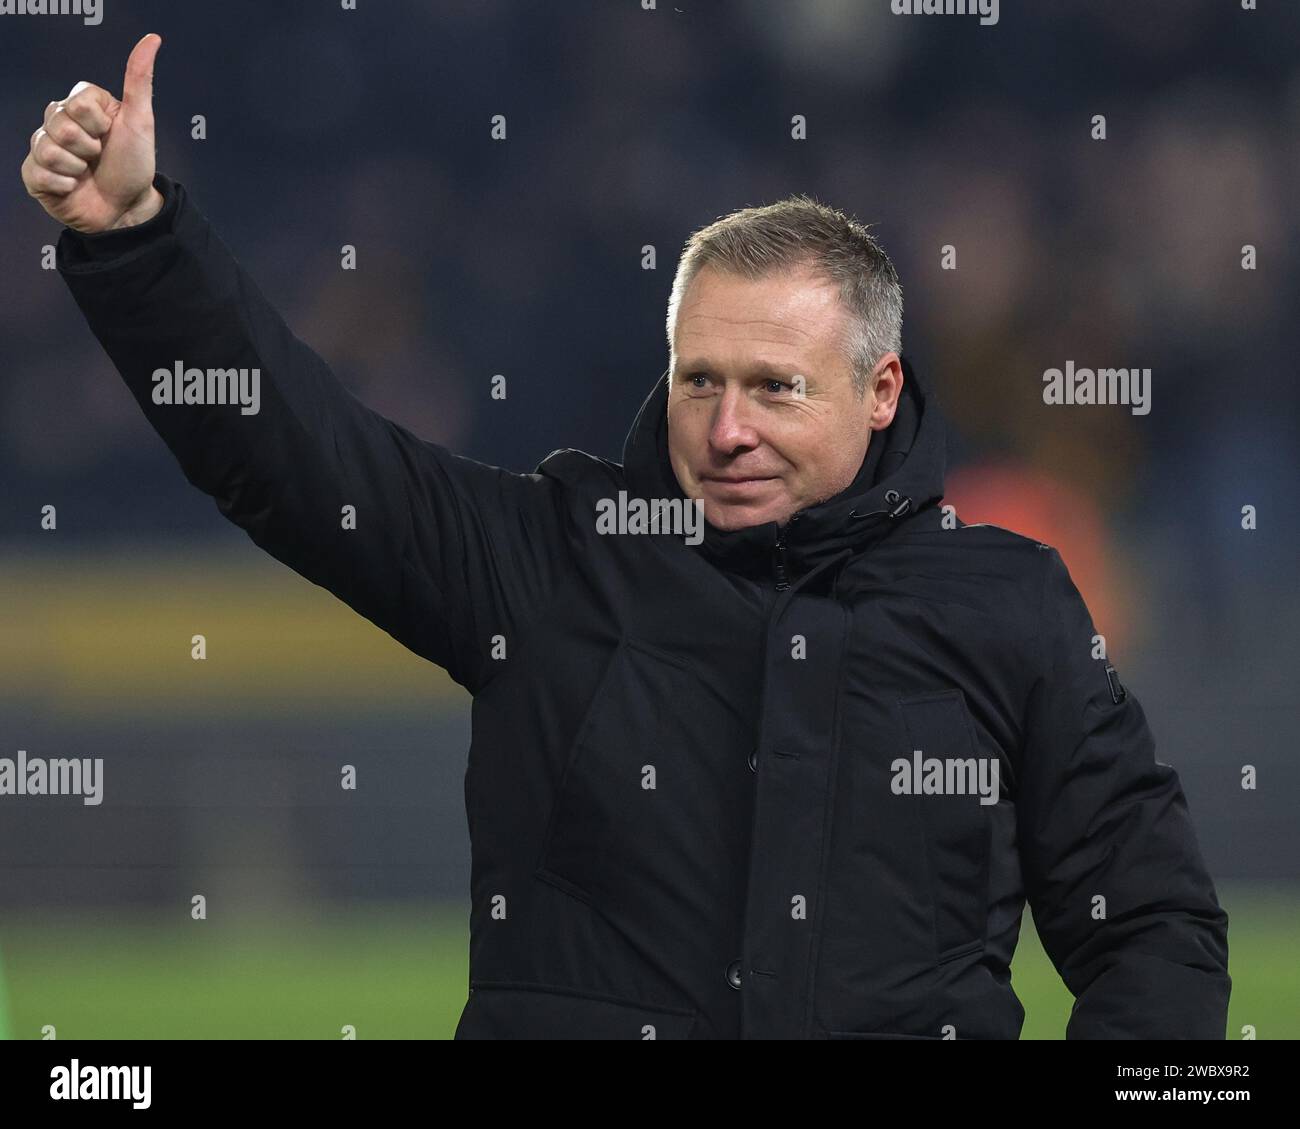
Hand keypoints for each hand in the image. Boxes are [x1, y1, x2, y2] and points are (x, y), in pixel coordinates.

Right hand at [20, 33, 163, 233]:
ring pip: (48, 148)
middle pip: (60, 123)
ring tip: (86, 174)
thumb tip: (152, 39)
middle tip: (98, 157)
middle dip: (88, 147)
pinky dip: (62, 186)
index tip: (110, 135)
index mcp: (82, 106)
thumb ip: (139, 80)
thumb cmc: (134, 165)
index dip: (98, 124)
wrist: (127, 209)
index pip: (77, 101)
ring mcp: (44, 147)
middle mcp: (59, 122)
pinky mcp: (34, 174)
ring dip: (76, 168)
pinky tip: (73, 188)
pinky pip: (38, 172)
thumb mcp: (141, 122)